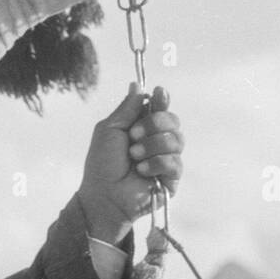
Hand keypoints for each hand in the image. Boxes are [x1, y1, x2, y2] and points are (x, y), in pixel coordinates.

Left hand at [76, 84, 183, 244]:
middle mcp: (158, 141)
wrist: (103, 194)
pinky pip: (175, 162)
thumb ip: (127, 108)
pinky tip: (142, 170)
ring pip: (176, 139)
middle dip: (154, 124)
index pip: (161, 108)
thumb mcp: (109, 129)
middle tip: (133, 135)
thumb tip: (137, 84)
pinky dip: (156, 163)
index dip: (163, 99)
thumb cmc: (102, 163)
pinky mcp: (172, 178)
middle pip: (173, 120)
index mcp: (144, 127)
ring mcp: (167, 159)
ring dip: (152, 145)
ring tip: (134, 156)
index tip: (159, 91)